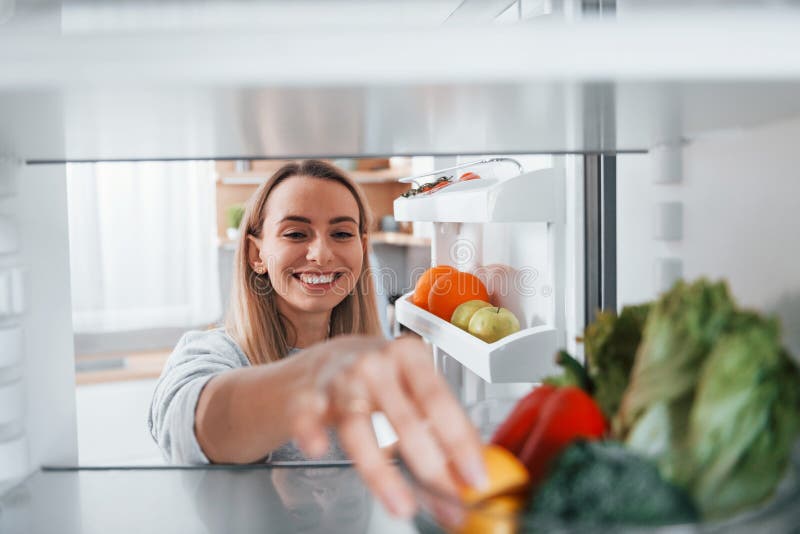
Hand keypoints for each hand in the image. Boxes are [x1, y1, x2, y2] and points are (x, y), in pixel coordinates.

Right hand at [286, 335, 486, 518]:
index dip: (460, 442)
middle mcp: (374, 363)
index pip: (439, 400)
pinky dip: (312, 432)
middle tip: (449, 503)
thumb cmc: (376, 376)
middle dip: (431, 468)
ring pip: (359, 428)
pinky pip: (307, 418)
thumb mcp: (412, 385)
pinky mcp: (305, 398)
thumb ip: (439, 424)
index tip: (474, 476)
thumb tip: (470, 472)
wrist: (322, 362)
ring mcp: (338, 380)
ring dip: (381, 473)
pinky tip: (318, 447)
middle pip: (405, 419)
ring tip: (402, 505)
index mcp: (408, 355)